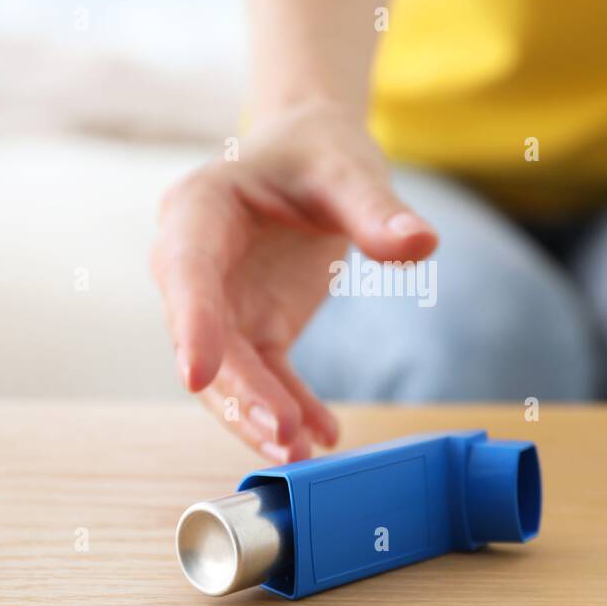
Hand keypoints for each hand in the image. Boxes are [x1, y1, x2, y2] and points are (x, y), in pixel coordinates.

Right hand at [150, 101, 437, 462]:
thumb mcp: (349, 169)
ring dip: (259, 415)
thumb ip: (377, 210)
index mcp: (199, 209)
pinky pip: (266, 374)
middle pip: (205, 337)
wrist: (314, 153)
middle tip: (282, 437)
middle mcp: (195, 261)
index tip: (196, 375)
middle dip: (239, 393)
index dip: (191, 324)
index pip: (186, 271)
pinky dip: (292, 405)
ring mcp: (221, 299)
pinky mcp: (254, 323)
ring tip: (301, 455)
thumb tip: (420, 243)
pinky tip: (325, 436)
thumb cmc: (318, 150)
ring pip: (228, 370)